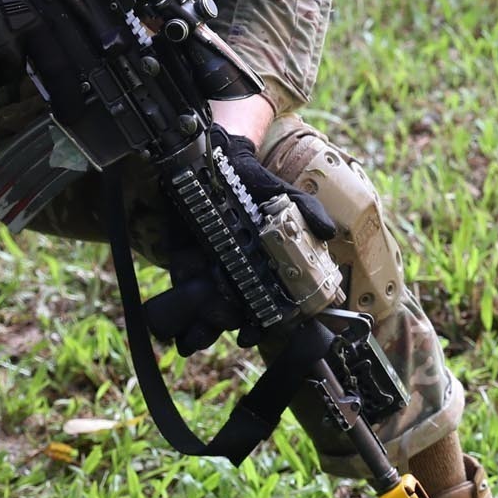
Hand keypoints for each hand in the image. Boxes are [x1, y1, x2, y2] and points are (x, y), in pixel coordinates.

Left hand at [142, 127, 338, 354]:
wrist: (214, 157)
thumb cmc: (252, 181)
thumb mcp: (282, 194)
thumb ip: (305, 211)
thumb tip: (328, 231)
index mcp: (263, 267)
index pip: (264, 305)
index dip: (258, 324)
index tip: (250, 335)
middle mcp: (236, 275)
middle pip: (230, 314)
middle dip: (222, 327)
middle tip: (217, 326)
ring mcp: (207, 272)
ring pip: (202, 312)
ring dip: (196, 331)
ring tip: (190, 339)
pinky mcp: (181, 263)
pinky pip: (177, 293)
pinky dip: (171, 313)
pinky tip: (170, 325)